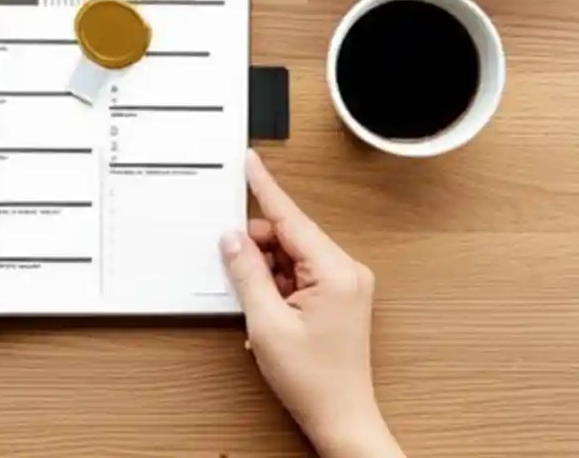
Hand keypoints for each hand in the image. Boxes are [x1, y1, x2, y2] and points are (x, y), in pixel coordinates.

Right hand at [220, 150, 402, 457]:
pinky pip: (299, 273)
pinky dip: (278, 286)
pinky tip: (271, 313)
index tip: (250, 161)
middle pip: (288, 237)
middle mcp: (347, 270)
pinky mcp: (339, 294)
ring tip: (262, 310)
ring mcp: (345, 282)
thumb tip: (231, 239)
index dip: (265, 188)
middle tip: (238, 275)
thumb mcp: (267, 323)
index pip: (291, 217)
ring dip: (268, 274)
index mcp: (335, 271)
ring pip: (291, 256)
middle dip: (258, 251)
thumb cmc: (313, 379)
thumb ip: (247, 274)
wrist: (340, 416)